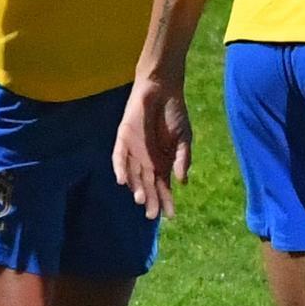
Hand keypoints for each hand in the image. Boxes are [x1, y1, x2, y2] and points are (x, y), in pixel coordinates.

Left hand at [113, 70, 192, 218]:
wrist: (162, 90)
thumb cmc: (175, 114)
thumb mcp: (185, 138)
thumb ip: (183, 158)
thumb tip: (183, 182)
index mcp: (163, 162)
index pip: (163, 187)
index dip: (166, 200)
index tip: (170, 215)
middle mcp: (147, 160)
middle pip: (147, 185)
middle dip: (151, 200)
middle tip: (152, 215)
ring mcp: (134, 151)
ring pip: (133, 175)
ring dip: (136, 187)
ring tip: (142, 199)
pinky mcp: (123, 139)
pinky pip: (119, 157)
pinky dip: (120, 169)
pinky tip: (123, 181)